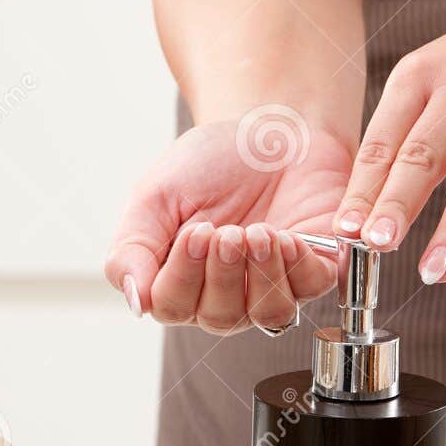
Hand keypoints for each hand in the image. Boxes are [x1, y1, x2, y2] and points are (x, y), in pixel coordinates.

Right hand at [105, 118, 351, 332]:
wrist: (264, 130)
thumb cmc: (207, 164)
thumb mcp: (154, 196)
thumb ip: (132, 250)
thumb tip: (134, 301)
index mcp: (178, 279)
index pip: (172, 306)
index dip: (184, 276)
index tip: (196, 231)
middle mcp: (224, 292)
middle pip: (219, 316)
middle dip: (224, 273)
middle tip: (227, 230)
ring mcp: (270, 285)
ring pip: (269, 315)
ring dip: (262, 275)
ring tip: (259, 232)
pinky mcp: (313, 270)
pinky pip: (309, 289)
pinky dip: (297, 266)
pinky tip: (287, 236)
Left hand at [331, 0, 445, 282]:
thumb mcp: (434, 77)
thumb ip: (403, 132)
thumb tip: (362, 206)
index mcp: (421, 75)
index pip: (383, 141)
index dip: (363, 189)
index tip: (345, 230)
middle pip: (425, 155)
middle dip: (397, 205)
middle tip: (377, 246)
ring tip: (434, 270)